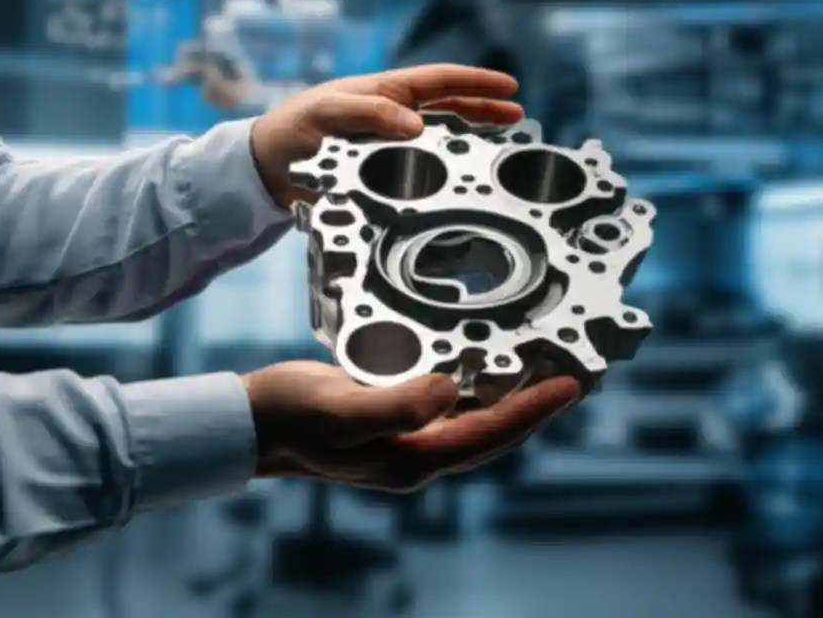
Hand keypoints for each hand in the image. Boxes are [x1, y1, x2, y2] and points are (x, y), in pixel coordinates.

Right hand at [242, 361, 579, 491]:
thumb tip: (447, 391)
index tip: (570, 386)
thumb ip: (395, 407)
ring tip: (542, 368)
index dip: (533, 411)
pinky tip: (482, 363)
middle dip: (533, 407)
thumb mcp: (340, 410)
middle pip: (491, 432)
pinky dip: (473, 386)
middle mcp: (415, 455)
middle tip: (572, 375)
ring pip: (472, 420)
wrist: (251, 422)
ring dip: (508, 397)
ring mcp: (404, 440)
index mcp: (412, 459)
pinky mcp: (391, 419)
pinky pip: (447, 406)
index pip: (488, 434)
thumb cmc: (289, 417)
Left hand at [250, 64, 523, 206]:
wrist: (264, 168)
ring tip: (500, 149)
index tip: (509, 85)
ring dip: (469, 141)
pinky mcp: (380, 172)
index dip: (475, 81)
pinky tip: (459, 184)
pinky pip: (420, 170)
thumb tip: (418, 126)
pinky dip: (443, 173)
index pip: (439, 80)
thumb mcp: (326, 113)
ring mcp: (388, 144)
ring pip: (440, 139)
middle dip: (484, 109)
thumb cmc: (292, 129)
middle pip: (449, 107)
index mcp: (384, 92)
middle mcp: (391, 115)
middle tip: (518, 116)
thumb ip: (369, 114)